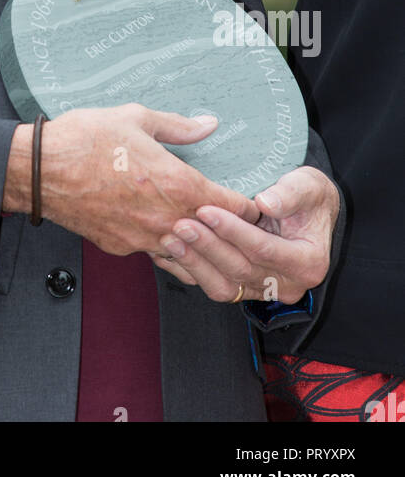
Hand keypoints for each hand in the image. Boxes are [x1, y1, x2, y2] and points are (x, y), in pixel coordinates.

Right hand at [28, 104, 260, 255]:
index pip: (232, 208)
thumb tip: (208, 123)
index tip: (253, 205)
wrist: (40, 169)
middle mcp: (166, 219)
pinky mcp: (122, 247)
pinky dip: (170, 252)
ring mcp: (143, 239)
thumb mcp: (137, 118)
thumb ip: (179, 126)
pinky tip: (172, 240)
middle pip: (218, 243)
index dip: (248, 208)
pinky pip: (157, 256)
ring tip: (214, 244)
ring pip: (190, 259)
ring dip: (203, 251)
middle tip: (244, 233)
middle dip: (233, 237)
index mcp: (177, 184)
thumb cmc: (86, 139)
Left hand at [151, 164, 339, 303]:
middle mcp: (288, 284)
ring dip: (194, 263)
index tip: (206, 210)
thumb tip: (266, 203)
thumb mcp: (310, 186)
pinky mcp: (245, 290)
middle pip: (241, 270)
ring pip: (225, 286)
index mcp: (308, 262)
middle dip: (208, 247)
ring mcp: (265, 291)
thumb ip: (291, 193)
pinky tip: (166, 253)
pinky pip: (215, 287)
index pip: (264, 249)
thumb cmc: (308, 196)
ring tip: (169, 239)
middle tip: (180, 224)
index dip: (234, 231)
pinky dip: (190, 271)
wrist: (308, 213)